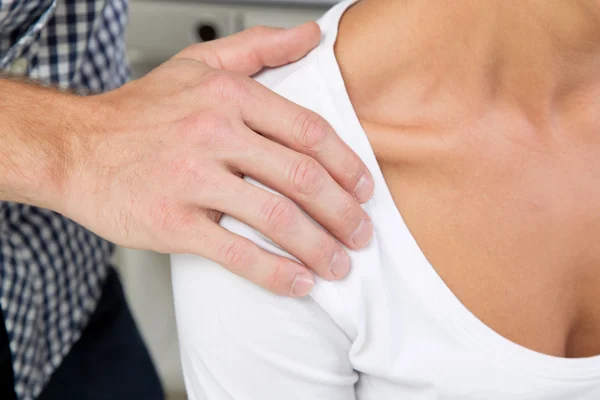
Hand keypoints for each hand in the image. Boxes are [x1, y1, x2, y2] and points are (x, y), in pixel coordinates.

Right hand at [62, 23, 374, 296]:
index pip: (308, 131)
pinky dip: (275, 272)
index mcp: (228, 97)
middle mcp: (213, 134)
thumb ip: (259, 48)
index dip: (347, 164)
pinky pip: (236, 252)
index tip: (365, 188)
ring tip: (340, 264)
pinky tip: (298, 282)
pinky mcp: (171, 222)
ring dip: (319, 246)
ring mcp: (192, 180)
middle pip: (301, 177)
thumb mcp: (198, 65)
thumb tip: (311, 36)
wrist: (74, 146)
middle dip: (342, 212)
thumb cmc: (140, 111)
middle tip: (362, 233)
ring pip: (276, 216)